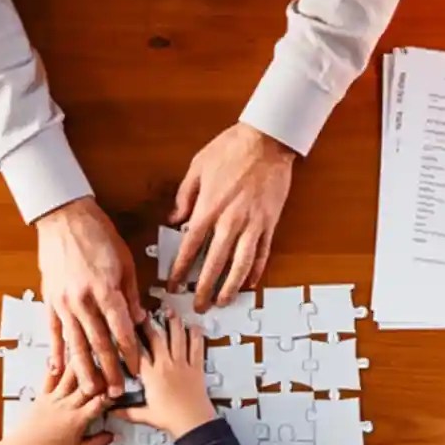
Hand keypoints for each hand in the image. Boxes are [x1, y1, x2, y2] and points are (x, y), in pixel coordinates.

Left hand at [0, 365, 112, 444]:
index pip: (101, 401)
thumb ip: (97, 442)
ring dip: (82, 363)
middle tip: (108, 364)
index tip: (118, 389)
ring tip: (90, 351)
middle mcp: (67, 405)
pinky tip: (63, 356)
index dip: (112, 393)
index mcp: (78, 419)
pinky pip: (51, 377)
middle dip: (101, 374)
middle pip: (89, 384)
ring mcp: (54, 398)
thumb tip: (111, 436)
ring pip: (71, 375)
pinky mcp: (42, 396)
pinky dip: (57, 366)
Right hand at [36, 196, 145, 396]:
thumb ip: (131, 294)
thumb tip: (139, 319)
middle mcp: (83, 300)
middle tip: (117, 391)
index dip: (131, 352)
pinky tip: (57, 368)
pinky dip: (55, 351)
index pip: (121, 329)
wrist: (63, 217)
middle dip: (110, 370)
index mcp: (105, 289)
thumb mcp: (124, 262)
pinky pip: (53, 331)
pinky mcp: (50, 301)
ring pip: (75, 344)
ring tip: (90, 389)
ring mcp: (64, 302)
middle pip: (99, 343)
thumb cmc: (97, 235)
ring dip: (84, 370)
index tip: (138, 368)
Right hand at [113, 309, 214, 438]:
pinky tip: (194, 326)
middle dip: (150, 323)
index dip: (130, 338)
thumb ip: (128, 411)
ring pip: (178, 337)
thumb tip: (113, 411)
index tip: (126, 328)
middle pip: (156, 338)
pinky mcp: (196, 368)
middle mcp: (166, 366)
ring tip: (170, 311)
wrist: (193, 423)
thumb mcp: (145, 415)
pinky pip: (197, 347)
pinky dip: (196, 335)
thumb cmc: (171, 419)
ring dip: (174, 323)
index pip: (137, 352)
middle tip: (146, 313)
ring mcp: (182, 364)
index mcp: (151, 376)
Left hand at [169, 122, 294, 310]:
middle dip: (205, 288)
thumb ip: (184, 197)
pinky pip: (262, 253)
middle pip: (215, 264)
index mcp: (209, 208)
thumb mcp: (197, 167)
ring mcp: (253, 224)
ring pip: (241, 265)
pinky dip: (256, 271)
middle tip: (199, 305)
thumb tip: (174, 219)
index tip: (175, 285)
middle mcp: (230, 221)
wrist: (267, 140)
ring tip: (223, 302)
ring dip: (231, 287)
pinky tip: (248, 283)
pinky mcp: (270, 223)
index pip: (190, 248)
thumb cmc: (231, 149)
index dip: (181, 270)